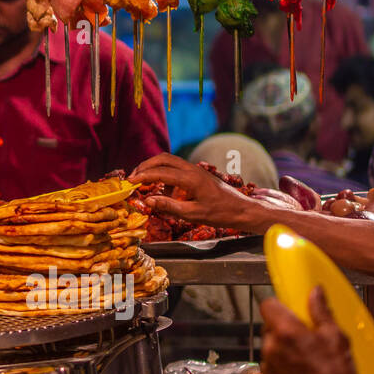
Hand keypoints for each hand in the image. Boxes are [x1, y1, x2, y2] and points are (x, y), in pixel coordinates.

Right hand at [129, 153, 262, 232]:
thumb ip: (169, 207)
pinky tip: (163, 190)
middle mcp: (192, 169)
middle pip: (162, 159)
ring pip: (169, 160)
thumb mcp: (193, 214)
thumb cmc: (221, 214)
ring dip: (154, 167)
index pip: (160, 172)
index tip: (129, 183)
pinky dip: (164, 173)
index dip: (142, 177)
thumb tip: (147, 200)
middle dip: (145, 166)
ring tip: (143, 181)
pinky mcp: (197, 174)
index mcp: (190, 178)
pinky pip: (176, 167)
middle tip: (133, 178)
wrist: (243, 209)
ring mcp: (195, 170)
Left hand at [259, 287, 357, 373]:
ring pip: (270, 345)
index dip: (279, 305)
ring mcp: (266, 364)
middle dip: (284, 328)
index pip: (267, 304)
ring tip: (306, 356)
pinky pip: (271, 364)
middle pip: (269, 326)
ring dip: (283, 347)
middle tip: (306, 336)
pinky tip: (301, 371)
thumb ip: (320, 311)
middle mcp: (270, 346)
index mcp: (285, 331)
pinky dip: (282, 364)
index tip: (291, 309)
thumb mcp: (335, 337)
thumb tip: (315, 293)